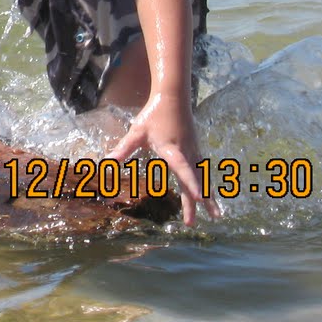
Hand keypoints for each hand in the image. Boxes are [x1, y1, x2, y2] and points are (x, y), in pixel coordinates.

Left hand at [107, 89, 219, 225]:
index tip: (199, 198)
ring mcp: (194, 152)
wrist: (174, 98)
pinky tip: (210, 195)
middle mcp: (187, 153)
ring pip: (202, 177)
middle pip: (193, 181)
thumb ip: (124, 148)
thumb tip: (107, 162)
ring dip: (208, 197)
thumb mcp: (137, 131)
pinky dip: (206, 184)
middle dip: (194, 203)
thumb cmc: (154, 114)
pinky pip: (202, 171)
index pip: (182, 169)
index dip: (191, 184)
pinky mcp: (196, 150)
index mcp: (172, 150)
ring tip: (215, 215)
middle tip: (192, 224)